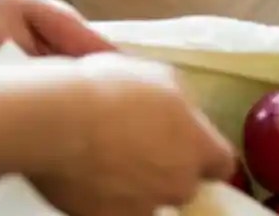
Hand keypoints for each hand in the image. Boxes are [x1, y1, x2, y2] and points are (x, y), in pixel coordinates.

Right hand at [35, 54, 235, 214]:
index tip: (189, 144)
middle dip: (167, 168)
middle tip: (137, 143)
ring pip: (148, 199)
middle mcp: (177, 185)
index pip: (223, 163)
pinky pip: (115, 210)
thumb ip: (182, 101)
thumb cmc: (109, 91)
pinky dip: (105, 197)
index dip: (205, 153)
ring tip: (106, 157)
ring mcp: (143, 208)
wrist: (56, 122)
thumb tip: (183, 111)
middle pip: (184, 183)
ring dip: (135, 184)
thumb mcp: (159, 76)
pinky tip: (87, 172)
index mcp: (197, 148)